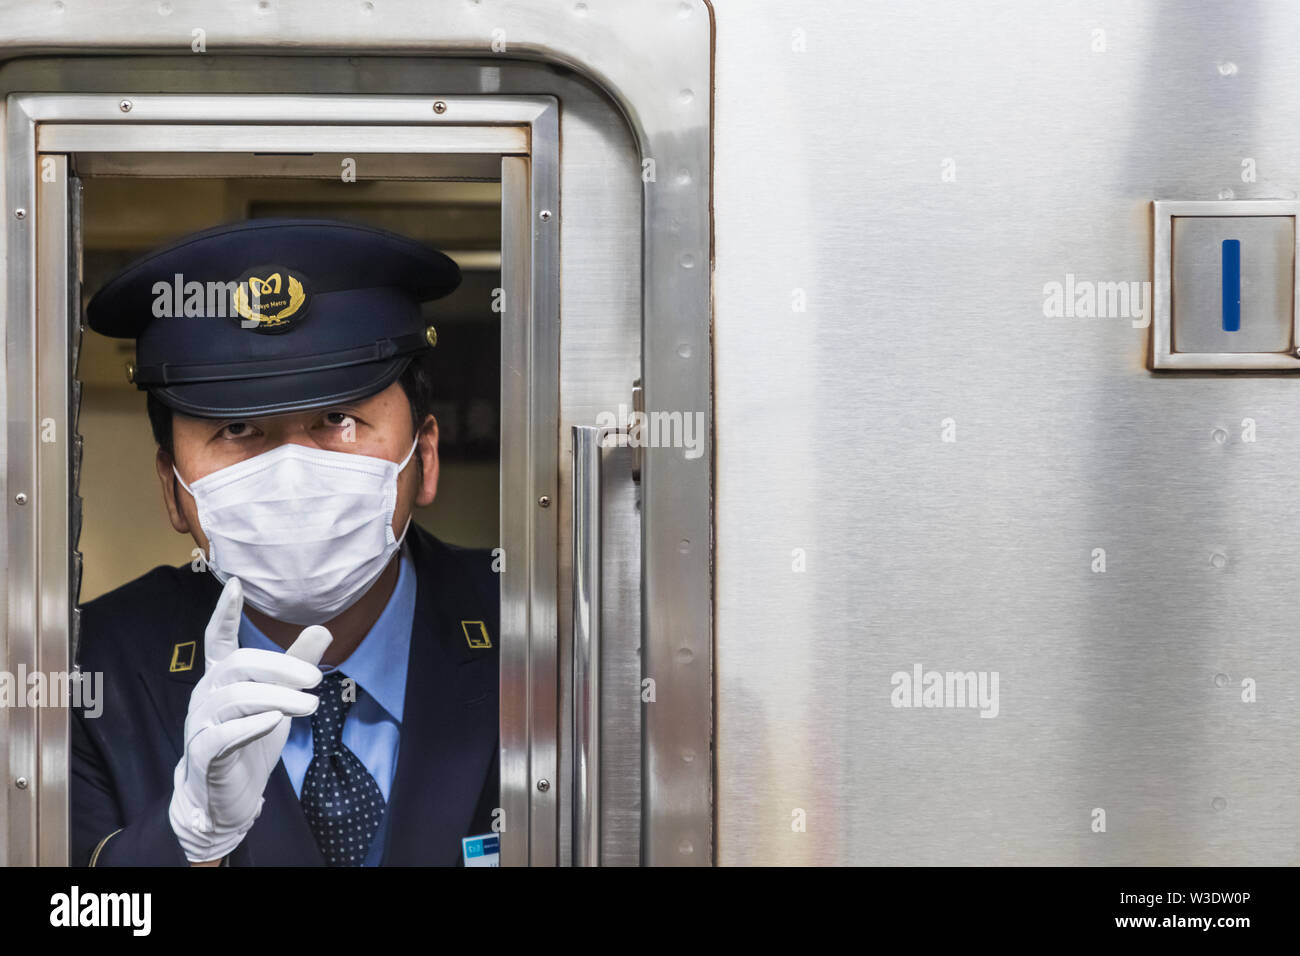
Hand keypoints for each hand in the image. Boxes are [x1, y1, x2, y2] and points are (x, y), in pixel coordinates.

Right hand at [168, 576, 331, 862]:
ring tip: (310, 705)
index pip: (218, 639)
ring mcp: (202, 725)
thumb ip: (295, 665)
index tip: (236, 583)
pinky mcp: (205, 754)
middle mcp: (207, 696)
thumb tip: (323, 630)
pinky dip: (250, 725)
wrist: (224, 798)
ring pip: (234, 698)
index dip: (226, 613)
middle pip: (237, 666)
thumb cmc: (249, 741)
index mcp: (222, 679)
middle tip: (316, 678)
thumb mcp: (279, 699)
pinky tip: (275, 721)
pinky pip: (222, 735)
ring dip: (276, 696)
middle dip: (279, 666)